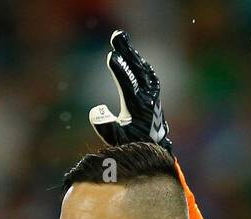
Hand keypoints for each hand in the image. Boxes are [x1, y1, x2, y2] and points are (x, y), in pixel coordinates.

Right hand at [88, 30, 172, 154]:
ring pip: (142, 69)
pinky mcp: (154, 94)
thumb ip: (106, 127)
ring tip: (120, 39)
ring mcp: (153, 95)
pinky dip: (139, 62)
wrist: (154, 149)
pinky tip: (133, 55)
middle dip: (127, 53)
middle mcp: (148, 99)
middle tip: (117, 36)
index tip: (113, 56)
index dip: (120, 71)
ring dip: (132, 54)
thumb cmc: (131, 145)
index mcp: (137, 109)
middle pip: (137, 71)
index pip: (128, 85)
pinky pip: (147, 73)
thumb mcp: (116, 141)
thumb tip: (96, 110)